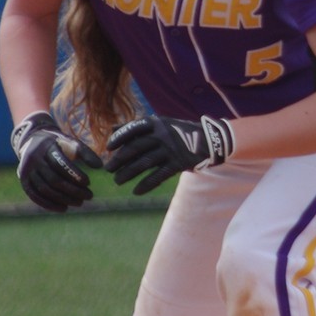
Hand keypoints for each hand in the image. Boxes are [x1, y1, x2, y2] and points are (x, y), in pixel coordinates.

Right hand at [11, 112, 102, 212]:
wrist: (33, 142)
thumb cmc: (58, 144)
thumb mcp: (71, 143)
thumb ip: (86, 152)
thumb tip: (100, 166)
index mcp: (46, 147)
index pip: (60, 163)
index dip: (74, 174)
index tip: (89, 182)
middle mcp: (34, 159)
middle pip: (54, 179)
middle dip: (73, 190)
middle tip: (89, 196)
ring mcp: (26, 171)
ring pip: (45, 189)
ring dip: (63, 199)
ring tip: (80, 203)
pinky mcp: (23, 181)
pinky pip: (35, 196)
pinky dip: (49, 205)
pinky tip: (64, 208)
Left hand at [105, 114, 234, 195]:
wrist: (208, 140)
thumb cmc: (177, 132)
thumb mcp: (159, 124)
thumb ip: (136, 127)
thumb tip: (112, 129)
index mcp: (156, 123)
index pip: (133, 129)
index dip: (119, 138)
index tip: (108, 148)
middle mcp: (162, 135)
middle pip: (136, 148)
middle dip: (120, 159)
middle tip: (108, 169)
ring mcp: (171, 149)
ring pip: (144, 163)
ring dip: (128, 173)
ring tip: (118, 181)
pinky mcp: (178, 163)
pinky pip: (159, 175)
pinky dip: (147, 184)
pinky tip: (136, 191)